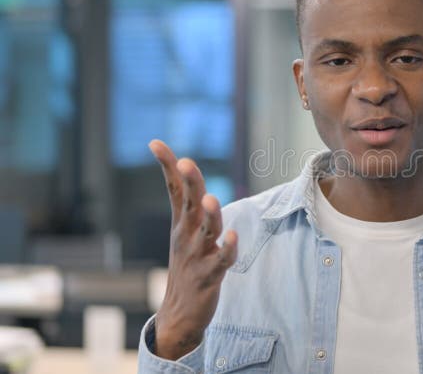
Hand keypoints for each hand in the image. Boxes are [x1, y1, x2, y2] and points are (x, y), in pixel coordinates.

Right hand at [148, 139, 237, 359]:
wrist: (180, 314)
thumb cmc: (188, 266)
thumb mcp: (184, 233)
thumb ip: (189, 206)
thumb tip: (190, 177)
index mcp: (181, 224)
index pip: (173, 190)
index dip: (167, 167)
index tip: (155, 143)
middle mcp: (187, 236)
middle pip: (188, 206)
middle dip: (189, 184)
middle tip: (186, 163)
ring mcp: (197, 256)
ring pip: (206, 232)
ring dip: (210, 216)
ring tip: (210, 199)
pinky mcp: (211, 275)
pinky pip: (221, 260)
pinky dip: (227, 248)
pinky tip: (232, 235)